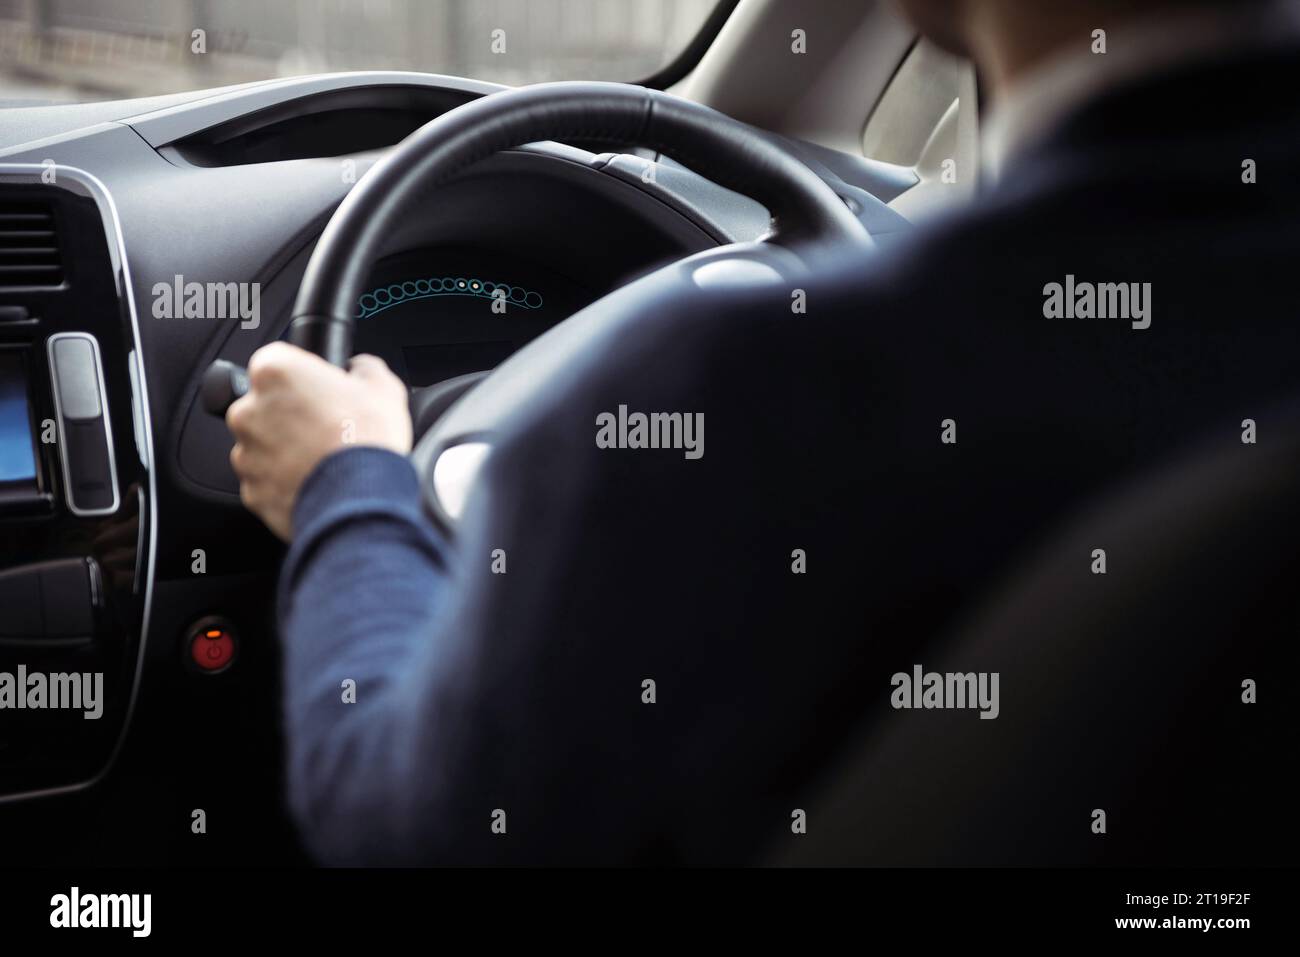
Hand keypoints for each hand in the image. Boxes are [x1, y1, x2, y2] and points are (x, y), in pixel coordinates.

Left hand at [227, 343, 411, 540]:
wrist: (361, 499)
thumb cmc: (367, 440)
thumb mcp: (383, 387)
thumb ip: (363, 368)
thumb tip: (360, 369)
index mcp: (275, 372)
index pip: (277, 361)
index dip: (303, 376)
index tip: (320, 390)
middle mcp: (249, 410)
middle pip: (264, 404)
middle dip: (289, 414)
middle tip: (325, 426)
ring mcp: (246, 453)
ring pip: (262, 444)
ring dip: (285, 449)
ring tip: (322, 458)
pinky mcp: (251, 489)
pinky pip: (265, 480)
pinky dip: (284, 481)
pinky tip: (314, 481)